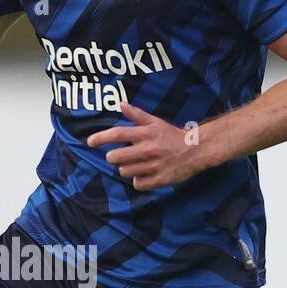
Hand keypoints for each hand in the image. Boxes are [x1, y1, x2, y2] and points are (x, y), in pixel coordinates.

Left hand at [86, 103, 208, 190]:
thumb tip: (121, 104)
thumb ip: (137, 114)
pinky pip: (137, 184)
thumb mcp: (155, 122)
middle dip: (113, 157)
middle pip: (115, 157)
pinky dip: (138, 181)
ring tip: (137, 164)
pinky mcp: (158, 180)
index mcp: (145, 134)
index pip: (117, 134)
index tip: (90, 142)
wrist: (196, 150)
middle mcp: (147, 149)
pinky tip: (145, 174)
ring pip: (124, 172)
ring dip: (127, 169)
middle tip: (118, 156)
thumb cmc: (172, 136)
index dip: (100, 138)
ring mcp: (153, 166)